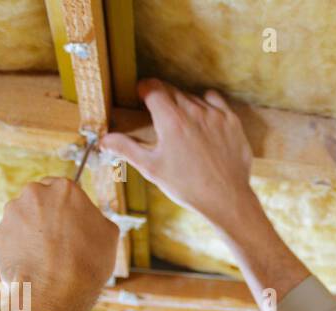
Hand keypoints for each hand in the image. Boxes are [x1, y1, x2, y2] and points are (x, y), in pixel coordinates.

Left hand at [0, 178, 119, 310]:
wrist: (56, 293)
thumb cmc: (87, 264)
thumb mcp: (109, 235)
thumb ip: (95, 217)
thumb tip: (89, 218)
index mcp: (64, 189)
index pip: (62, 188)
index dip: (67, 206)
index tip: (71, 221)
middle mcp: (33, 194)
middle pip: (38, 200)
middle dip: (45, 216)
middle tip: (59, 241)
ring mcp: (11, 214)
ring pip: (22, 219)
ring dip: (31, 233)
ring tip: (45, 258)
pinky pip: (9, 239)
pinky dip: (18, 249)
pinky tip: (32, 265)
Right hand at [102, 78, 263, 236]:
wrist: (226, 199)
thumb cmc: (187, 186)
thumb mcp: (152, 168)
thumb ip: (126, 148)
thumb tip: (104, 139)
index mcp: (171, 120)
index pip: (152, 87)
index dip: (144, 89)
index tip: (141, 96)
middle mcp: (193, 111)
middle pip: (171, 90)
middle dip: (162, 98)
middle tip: (159, 115)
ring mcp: (214, 115)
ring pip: (192, 96)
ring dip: (183, 104)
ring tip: (181, 126)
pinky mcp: (231, 120)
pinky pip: (214, 101)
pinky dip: (206, 106)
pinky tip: (202, 121)